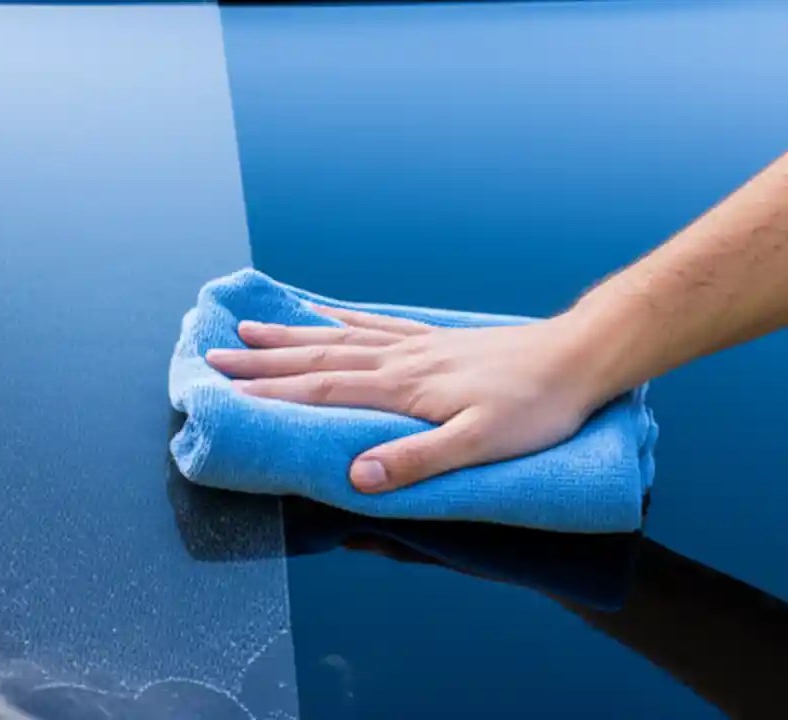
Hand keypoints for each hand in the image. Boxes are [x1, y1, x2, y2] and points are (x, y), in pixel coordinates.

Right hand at [205, 306, 605, 493]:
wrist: (577, 358)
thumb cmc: (534, 408)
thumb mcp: (480, 445)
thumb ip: (418, 460)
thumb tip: (356, 478)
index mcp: (404, 388)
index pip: (323, 387)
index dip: (272, 390)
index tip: (226, 387)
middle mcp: (400, 360)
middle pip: (318, 357)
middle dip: (264, 360)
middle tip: (216, 355)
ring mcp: (415, 346)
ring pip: (338, 336)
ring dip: (290, 336)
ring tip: (251, 330)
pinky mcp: (434, 339)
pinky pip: (375, 324)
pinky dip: (340, 319)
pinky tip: (323, 315)